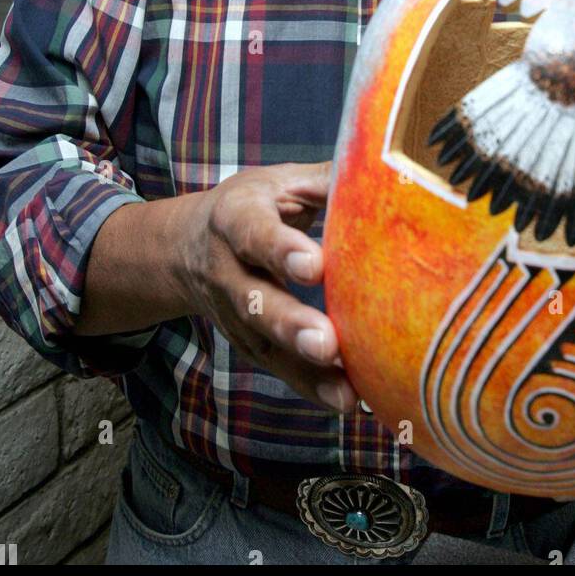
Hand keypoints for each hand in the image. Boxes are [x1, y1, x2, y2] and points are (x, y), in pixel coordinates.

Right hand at [174, 161, 357, 414]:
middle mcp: (228, 270)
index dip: (281, 250)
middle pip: (255, 301)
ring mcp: (235, 314)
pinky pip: (279, 370)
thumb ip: (327, 180)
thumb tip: (385, 173)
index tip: (314, 267)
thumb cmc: (254, 205)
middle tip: (326, 343)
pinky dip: (312, 388)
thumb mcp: (280, 181)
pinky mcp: (249, 344)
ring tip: (347, 391)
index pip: (255, 233)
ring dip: (306, 371)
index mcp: (236, 217)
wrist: (188, 246)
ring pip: (266, 345)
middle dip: (291, 324)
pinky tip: (348, 401)